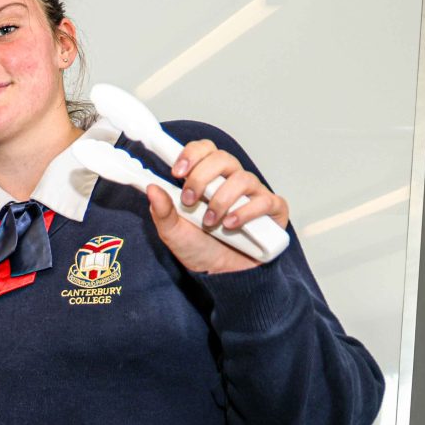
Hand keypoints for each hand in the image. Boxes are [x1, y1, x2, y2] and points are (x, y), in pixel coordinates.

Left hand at [147, 138, 289, 275]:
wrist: (222, 274)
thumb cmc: (200, 248)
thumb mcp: (173, 233)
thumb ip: (162, 212)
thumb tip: (151, 188)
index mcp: (208, 179)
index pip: (205, 150)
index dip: (192, 154)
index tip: (177, 172)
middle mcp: (232, 181)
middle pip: (223, 158)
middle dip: (201, 177)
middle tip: (189, 201)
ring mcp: (254, 194)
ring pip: (242, 179)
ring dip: (221, 200)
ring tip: (210, 222)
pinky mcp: (273, 210)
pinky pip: (265, 201)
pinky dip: (246, 212)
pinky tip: (231, 225)